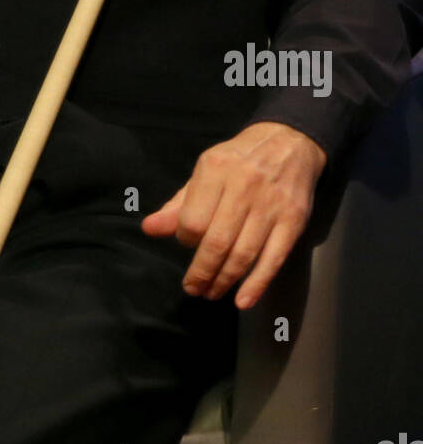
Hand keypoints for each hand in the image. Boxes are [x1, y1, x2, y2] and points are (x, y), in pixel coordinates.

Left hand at [141, 121, 326, 309]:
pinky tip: (243, 301)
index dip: (186, 240)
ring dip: (225, 281)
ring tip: (212, 292)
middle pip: (218, 242)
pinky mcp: (294, 221)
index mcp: (216, 169)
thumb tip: (149, 229)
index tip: (187, 244)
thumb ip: (178, 204)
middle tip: (193, 288)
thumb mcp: (205, 172)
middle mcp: (244, 186)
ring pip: (244, 254)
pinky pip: (273, 259)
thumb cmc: (239, 161)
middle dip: (202, 272)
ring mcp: (271, 205)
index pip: (193, 220)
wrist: (289, 142)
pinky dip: (257, 284)